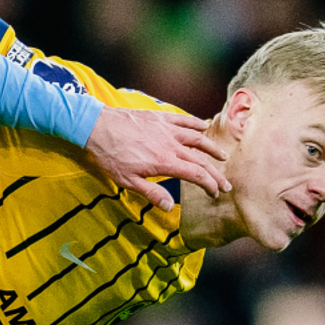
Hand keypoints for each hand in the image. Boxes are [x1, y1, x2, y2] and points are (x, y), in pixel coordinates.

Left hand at [85, 105, 229, 212]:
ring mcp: (167, 129)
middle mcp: (171, 144)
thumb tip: (170, 207)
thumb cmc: (111, 156)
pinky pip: (183, 119)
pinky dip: (196, 123)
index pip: (196, 174)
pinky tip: (203, 126)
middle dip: (215, 173)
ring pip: (197, 138)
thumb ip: (152, 193)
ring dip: (211, 147)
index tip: (215, 193)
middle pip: (200, 159)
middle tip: (226, 183)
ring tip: (223, 155)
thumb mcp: (128, 181)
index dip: (209, 184)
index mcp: (165, 162)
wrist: (97, 127)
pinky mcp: (159, 117)